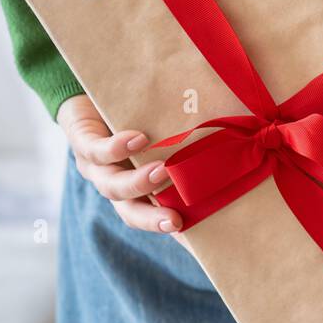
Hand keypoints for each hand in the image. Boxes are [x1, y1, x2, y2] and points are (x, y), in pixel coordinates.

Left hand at [56, 94, 181, 233]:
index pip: (154, 215)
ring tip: (162, 171)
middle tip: (175, 222)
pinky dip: (116, 149)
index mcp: (135, 187)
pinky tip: (136, 140)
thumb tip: (240, 138)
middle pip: (130, 212)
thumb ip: (193, 140)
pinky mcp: (82, 141)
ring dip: (138, 183)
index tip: (193, 235)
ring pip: (112, 186)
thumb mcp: (165, 131)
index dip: (168, 227)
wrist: (91, 87)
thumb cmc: (137, 112)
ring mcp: (97, 166)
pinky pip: (96, 151)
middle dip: (151, 220)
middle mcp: (116, 183)